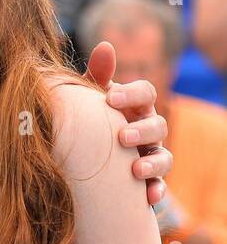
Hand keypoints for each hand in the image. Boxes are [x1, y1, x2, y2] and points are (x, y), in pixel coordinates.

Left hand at [84, 41, 170, 205]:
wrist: (78, 159)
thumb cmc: (85, 120)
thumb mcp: (86, 99)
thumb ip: (96, 76)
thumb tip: (105, 45)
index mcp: (133, 105)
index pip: (145, 92)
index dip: (132, 94)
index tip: (109, 99)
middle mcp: (146, 128)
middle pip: (159, 124)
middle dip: (143, 130)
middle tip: (121, 137)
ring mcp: (150, 155)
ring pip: (165, 157)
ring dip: (153, 163)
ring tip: (135, 170)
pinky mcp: (147, 181)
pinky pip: (159, 186)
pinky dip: (156, 191)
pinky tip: (148, 197)